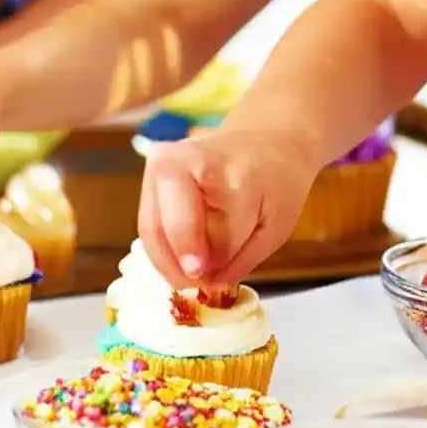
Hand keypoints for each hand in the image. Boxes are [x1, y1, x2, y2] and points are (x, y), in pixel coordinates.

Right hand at [139, 127, 319, 287]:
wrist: (268, 141)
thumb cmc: (277, 184)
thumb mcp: (276, 227)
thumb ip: (241, 259)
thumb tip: (206, 285)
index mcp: (229, 174)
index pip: (214, 235)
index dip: (216, 264)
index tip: (217, 285)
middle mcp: (185, 159)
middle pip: (166, 226)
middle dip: (178, 264)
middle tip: (194, 286)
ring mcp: (162, 160)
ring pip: (150, 227)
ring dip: (166, 259)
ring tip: (188, 275)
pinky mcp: (152, 167)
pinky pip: (149, 220)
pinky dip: (163, 244)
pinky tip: (182, 253)